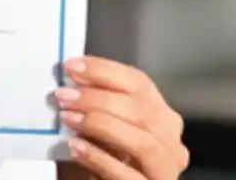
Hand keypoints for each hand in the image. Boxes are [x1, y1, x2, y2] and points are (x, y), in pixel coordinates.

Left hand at [54, 56, 188, 179]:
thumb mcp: (99, 130)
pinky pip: (129, 174)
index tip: (71, 66)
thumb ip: (94, 107)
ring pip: (143, 142)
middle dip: (98, 98)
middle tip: (64, 96)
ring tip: (68, 118)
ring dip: (101, 125)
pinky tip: (76, 148)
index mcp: (161, 117)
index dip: (105, 71)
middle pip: (143, 110)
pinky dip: (100, 158)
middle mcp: (171, 142)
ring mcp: (165, 170)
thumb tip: (71, 82)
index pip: (140, 83)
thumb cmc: (101, 162)